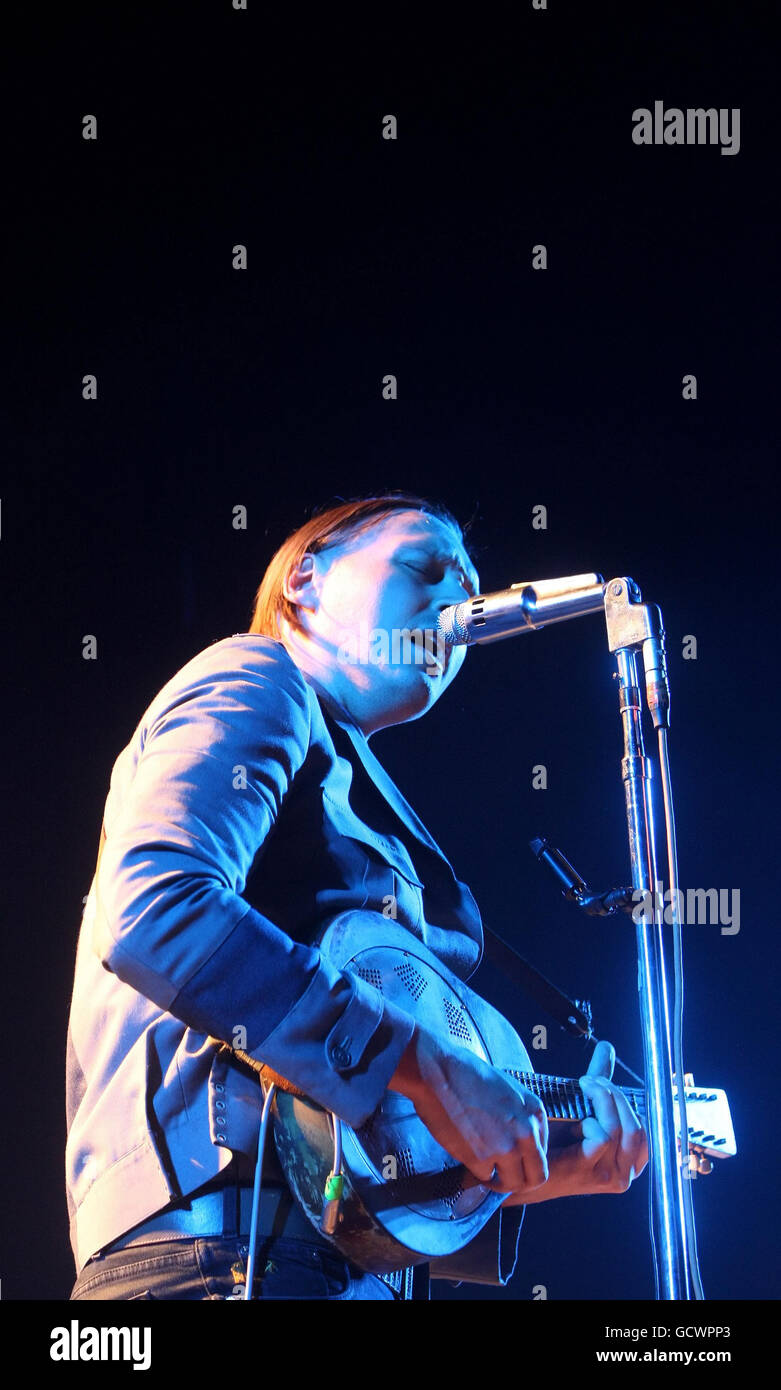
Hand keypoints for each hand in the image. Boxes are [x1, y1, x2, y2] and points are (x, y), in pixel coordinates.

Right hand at [389, 1025, 549, 1197]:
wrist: (439, 1071)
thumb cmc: (467, 1075)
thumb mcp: (508, 1091)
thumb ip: (520, 1118)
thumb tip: (517, 1142)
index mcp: (534, 1112)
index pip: (543, 1154)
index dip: (526, 1162)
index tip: (513, 1162)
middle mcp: (526, 1132)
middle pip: (537, 1177)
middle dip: (520, 1181)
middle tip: (504, 1178)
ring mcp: (506, 1147)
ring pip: (513, 1184)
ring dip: (499, 1183)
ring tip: (486, 1173)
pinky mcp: (482, 1158)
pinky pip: (485, 1177)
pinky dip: (476, 1172)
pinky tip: (468, 1157)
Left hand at [501, 1039, 648, 1205]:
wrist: (524, 1167)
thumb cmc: (555, 1140)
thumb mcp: (584, 1107)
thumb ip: (600, 1080)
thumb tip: (607, 1047)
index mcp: (630, 1161)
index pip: (647, 1128)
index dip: (628, 1102)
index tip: (604, 1084)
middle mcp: (625, 1174)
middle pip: (637, 1126)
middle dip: (615, 1095)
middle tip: (590, 1082)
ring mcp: (608, 1176)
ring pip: (619, 1128)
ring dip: (601, 1101)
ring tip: (583, 1089)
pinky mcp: (587, 1172)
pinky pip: (602, 1137)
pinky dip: (590, 1121)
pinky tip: (575, 1122)